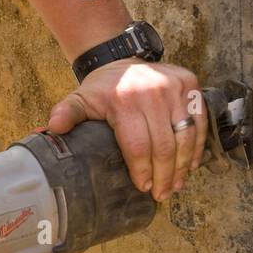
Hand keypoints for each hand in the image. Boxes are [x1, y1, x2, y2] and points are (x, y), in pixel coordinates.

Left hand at [47, 58, 206, 200]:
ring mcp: (174, 87)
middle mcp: (153, 92)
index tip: (144, 188)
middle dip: (165, 175)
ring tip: (177, 184)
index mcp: (124, 100)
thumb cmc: (103, 88)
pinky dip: (198, 145)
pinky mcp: (190, 84)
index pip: (138, 145)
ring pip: (186, 136)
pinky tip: (192, 164)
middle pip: (164, 145)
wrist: (123, 58)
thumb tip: (52, 128)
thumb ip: (67, 113)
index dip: (143, 171)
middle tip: (162, 194)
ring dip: (184, 165)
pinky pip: (200, 121)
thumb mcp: (81, 99)